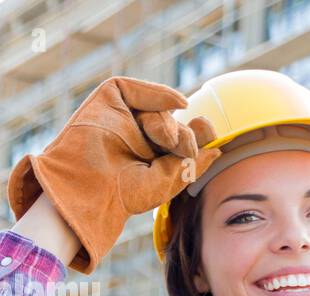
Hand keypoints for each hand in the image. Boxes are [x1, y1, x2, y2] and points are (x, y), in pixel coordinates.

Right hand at [7, 76, 221, 273]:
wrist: (92, 188)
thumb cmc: (125, 193)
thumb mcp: (169, 180)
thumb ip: (193, 162)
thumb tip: (217, 145)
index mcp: (152, 156)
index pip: (182, 140)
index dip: (198, 139)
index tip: (206, 142)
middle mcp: (138, 135)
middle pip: (175, 125)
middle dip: (185, 137)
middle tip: (183, 150)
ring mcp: (123, 116)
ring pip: (161, 110)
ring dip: (169, 125)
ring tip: (163, 142)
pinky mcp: (109, 98)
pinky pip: (140, 89)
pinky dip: (160, 94)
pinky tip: (179, 104)